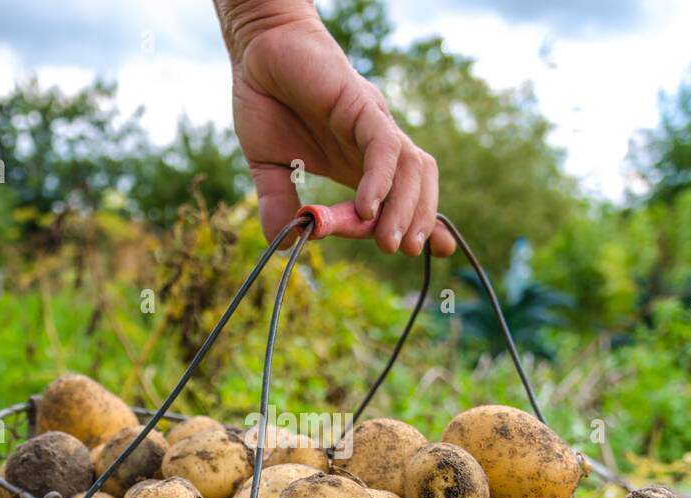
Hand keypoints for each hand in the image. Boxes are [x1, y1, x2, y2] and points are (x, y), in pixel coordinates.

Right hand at [214, 0, 454, 256]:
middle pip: (417, 187)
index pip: (404, 198)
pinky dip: (380, 180)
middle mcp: (374, 147)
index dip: (425, 223)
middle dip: (418, 222)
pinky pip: (384, 146)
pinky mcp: (361, 105)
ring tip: (387, 242)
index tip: (434, 252)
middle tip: (400, 250)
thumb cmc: (266, 101)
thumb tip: (284, 245)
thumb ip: (279, 205)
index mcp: (358, 164)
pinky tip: (366, 208)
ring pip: (412, 169)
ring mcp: (372, 125)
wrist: (255, 52)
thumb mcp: (269, 167)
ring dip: (406, 208)